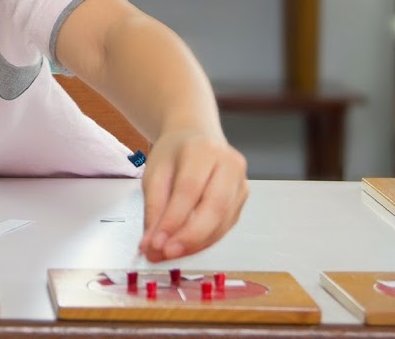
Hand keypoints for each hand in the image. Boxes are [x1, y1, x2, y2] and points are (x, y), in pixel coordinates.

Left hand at [139, 130, 247, 261]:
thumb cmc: (174, 154)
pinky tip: (184, 247)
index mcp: (204, 150)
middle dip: (189, 237)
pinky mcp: (242, 199)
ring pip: (222, 222)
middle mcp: (230, 164)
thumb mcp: (154, 172)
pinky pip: (224, 227)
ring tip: (168, 253)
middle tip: (165, 254)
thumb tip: (152, 244)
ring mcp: (241, 182)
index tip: (155, 243)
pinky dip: (203, 241)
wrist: (196, 139)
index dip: (173, 220)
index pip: (189, 189)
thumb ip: (153, 208)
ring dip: (195, 244)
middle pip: (215, 208)